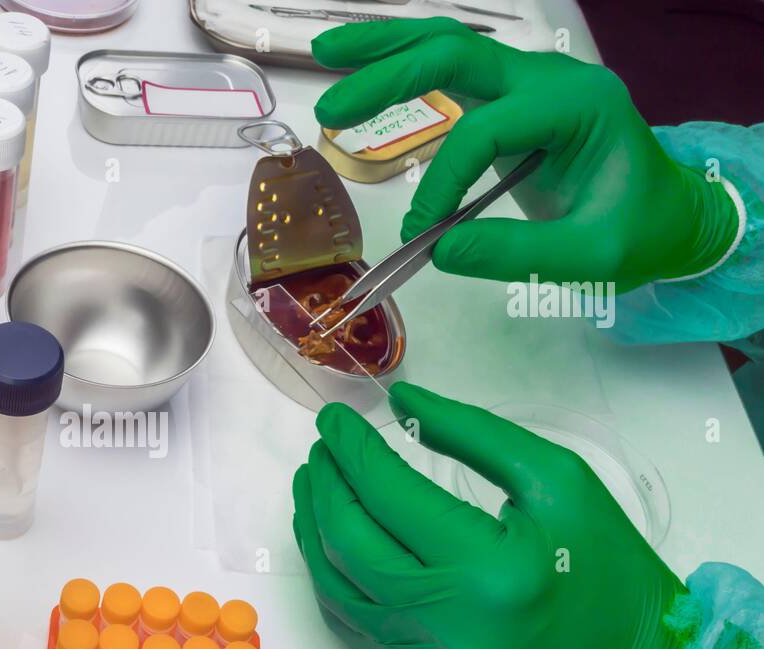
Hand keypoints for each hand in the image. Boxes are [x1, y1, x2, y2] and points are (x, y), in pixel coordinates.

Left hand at [291, 382, 688, 648]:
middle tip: (323, 447)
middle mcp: (447, 622)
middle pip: (349, 542)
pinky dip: (327, 577)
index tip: (335, 418)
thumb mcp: (559, 481)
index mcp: (491, 569)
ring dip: (313, 528)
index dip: (353, 450)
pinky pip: (347, 624)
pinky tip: (327, 541)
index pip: (392, 496)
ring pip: (335, 587)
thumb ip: (475, 435)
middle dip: (325, 485)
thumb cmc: (606, 568)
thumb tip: (400, 403)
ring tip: (313, 484)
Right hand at [312, 19, 739, 291]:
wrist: (670, 213)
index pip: (486, 129)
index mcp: (577, 106)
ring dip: (386, 49)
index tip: (423, 231)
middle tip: (331, 112)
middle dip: (390, 76)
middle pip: (457, 53)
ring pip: (449, 45)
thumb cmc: (638, 232)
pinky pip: (452, 70)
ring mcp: (527, 82)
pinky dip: (403, 66)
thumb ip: (516, 255)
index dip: (443, 179)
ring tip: (326, 55)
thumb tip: (436, 249)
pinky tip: (361, 74)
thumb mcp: (592, 255)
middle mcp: (548, 78)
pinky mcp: (509, 98)